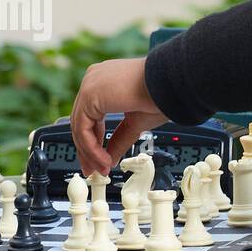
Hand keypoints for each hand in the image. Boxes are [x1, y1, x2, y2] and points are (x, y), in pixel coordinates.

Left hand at [71, 58, 166, 176]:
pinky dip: (91, 148)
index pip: (89, 116)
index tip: (100, 160)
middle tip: (94, 170)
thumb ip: (118, 139)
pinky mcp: (90, 94)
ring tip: (101, 169)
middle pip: (81, 122)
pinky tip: (104, 160)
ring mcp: (90, 85)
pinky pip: (83, 129)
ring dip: (90, 153)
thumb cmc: (162, 95)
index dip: (93, 141)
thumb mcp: (135, 123)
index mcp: (104, 82)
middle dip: (88, 151)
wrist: (172, 83)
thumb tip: (109, 158)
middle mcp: (94, 80)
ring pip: (80, 127)